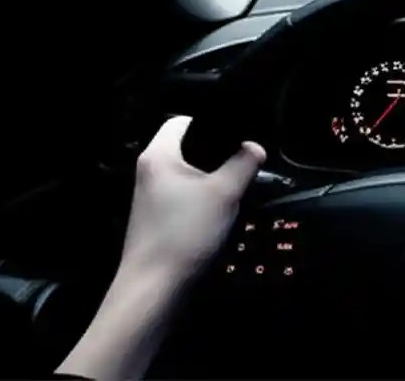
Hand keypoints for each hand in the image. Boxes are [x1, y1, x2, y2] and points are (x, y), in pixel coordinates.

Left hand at [58, 117, 264, 379]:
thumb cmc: (185, 233)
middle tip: (244, 163)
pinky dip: (202, 198)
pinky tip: (220, 213)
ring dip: (212, 179)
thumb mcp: (225, 193)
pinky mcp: (156, 216)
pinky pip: (184, 194)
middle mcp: (149, 170)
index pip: (183, 119)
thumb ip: (244, 163)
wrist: (155, 286)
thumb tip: (255, 147)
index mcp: (158, 155)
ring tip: (236, 188)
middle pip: (188, 147)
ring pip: (188, 173)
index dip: (213, 121)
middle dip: (217, 154)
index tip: (239, 135)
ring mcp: (150, 195)